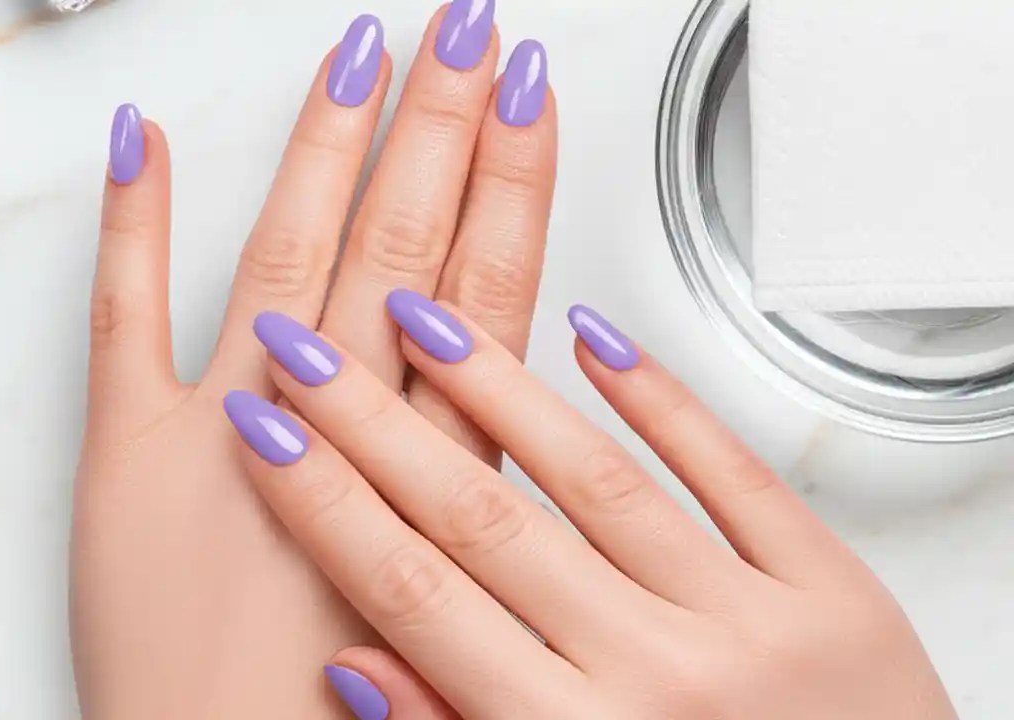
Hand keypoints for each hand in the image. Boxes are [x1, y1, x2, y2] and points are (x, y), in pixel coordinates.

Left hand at [71, 4, 556, 716]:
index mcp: (426, 474)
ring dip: (328, 146)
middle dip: (443, 127)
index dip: (513, 183)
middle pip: (404, 247)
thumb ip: (483, 516)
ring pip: (293, 256)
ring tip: (362, 56)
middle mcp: (338, 432)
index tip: (533, 99)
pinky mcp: (130, 458)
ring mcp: (230, 431)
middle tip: (469, 30)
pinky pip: (125, 318)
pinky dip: (131, 224)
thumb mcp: (461, 621)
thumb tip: (521, 438)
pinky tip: (141, 141)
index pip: (484, 292)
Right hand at [225, 294, 956, 719]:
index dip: (327, 506)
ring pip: (593, 480)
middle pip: (482, 521)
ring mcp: (747, 625)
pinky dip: (661, 399)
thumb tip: (354, 663)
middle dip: (375, 423)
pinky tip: (594, 339)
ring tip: (420, 314)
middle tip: (306, 344)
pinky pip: (733, 475)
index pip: (417, 598)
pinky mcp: (829, 591)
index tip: (268, 431)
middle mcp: (654, 677)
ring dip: (496, 387)